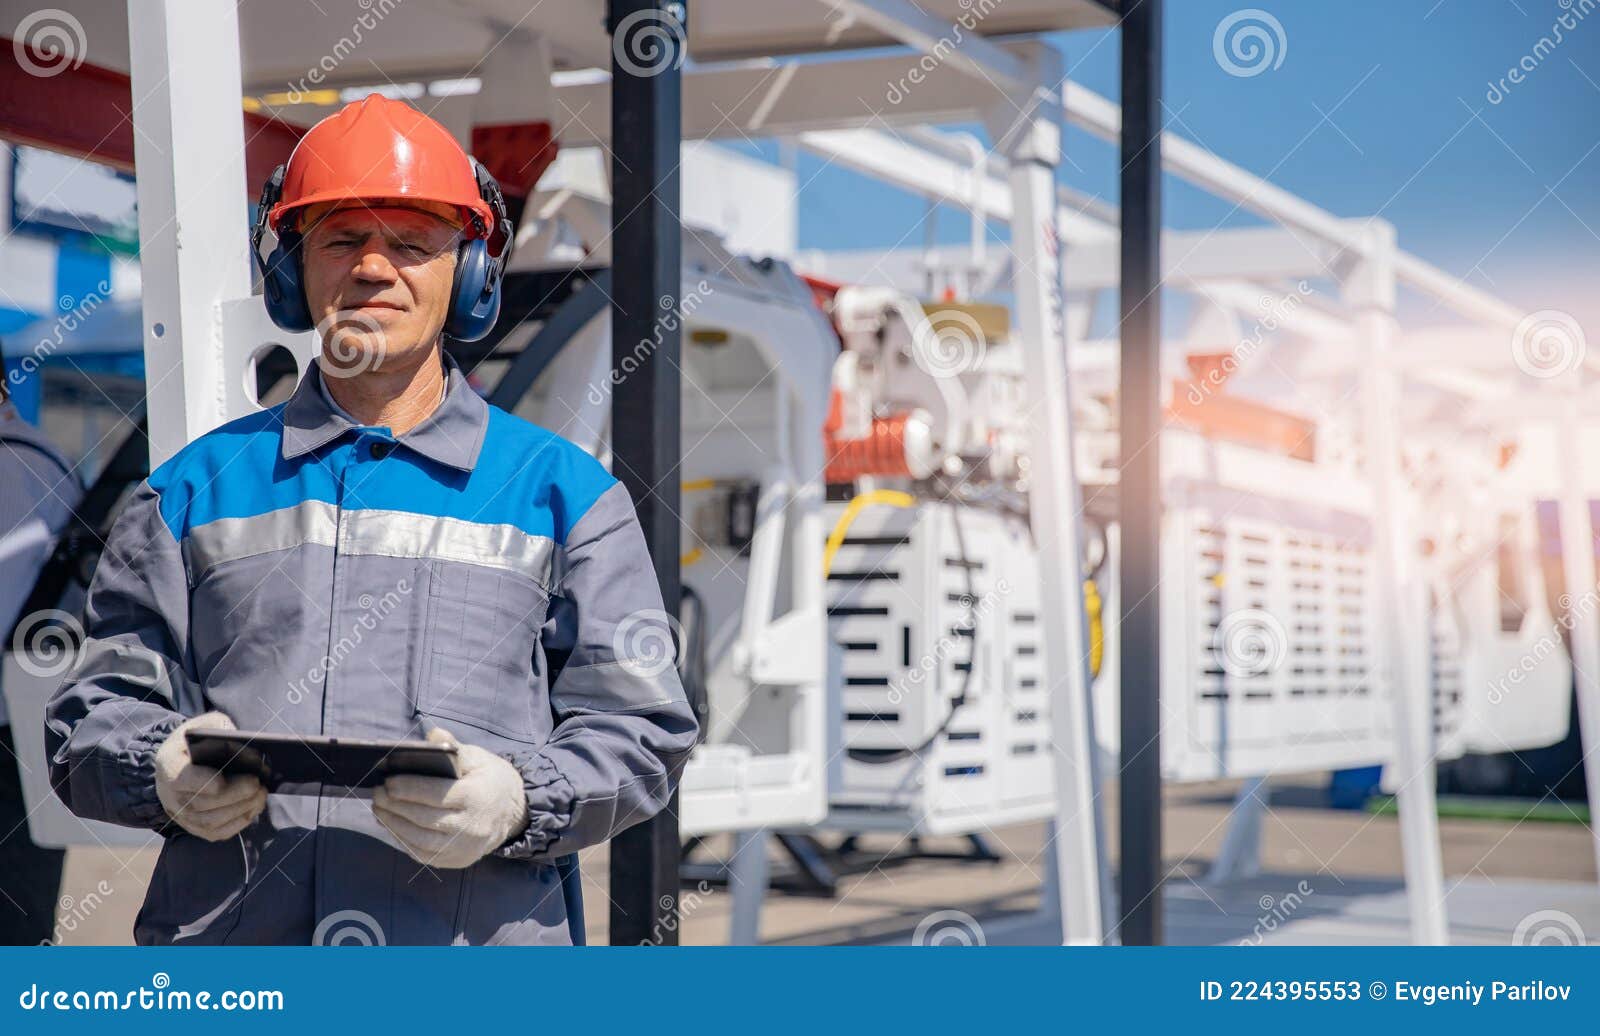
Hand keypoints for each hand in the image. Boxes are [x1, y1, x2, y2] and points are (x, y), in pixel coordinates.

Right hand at [154, 712, 267, 840]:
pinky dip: (239, 822)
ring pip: (210, 821)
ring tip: (261, 793)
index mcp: (169, 766)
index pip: (180, 779)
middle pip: (201, 803)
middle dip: (233, 795)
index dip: (201, 782)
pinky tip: (255, 807)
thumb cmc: (195, 744)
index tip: (222, 781)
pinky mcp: (195, 828)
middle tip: (257, 784)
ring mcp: (181, 815)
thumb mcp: (201, 726)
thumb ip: (217, 727)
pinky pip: (217, 833)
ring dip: (240, 809)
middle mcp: (170, 795)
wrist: (180, 765)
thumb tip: (238, 738)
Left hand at [372, 728, 529, 868]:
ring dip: (394, 825)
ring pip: (420, 840)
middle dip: (395, 806)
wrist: (513, 812)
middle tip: (377, 794)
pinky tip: (392, 826)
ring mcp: (463, 847)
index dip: (408, 788)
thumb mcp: (478, 758)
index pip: (435, 794)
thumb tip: (432, 735)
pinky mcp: (457, 860)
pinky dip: (403, 841)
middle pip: (423, 818)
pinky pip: (423, 854)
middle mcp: (471, 826)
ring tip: (379, 809)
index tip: (388, 781)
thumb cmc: (490, 779)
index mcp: (476, 797)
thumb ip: (453, 747)